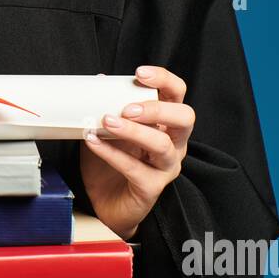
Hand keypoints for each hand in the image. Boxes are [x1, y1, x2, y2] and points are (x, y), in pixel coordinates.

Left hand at [79, 66, 195, 240]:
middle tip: (128, 108)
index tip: (140, 73)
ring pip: (162, 145)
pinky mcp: (152, 188)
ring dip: (134, 131)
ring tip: (107, 121)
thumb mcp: (107, 130)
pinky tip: (94, 142)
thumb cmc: (110, 164)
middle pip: (184, 118)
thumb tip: (99, 80)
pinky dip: (112, 154)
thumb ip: (107, 107)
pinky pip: (135, 169)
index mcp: (167, 123)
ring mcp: (166, 167)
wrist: (103, 203)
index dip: (163, 80)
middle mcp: (175, 143)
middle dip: (157, 109)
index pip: (177, 94)